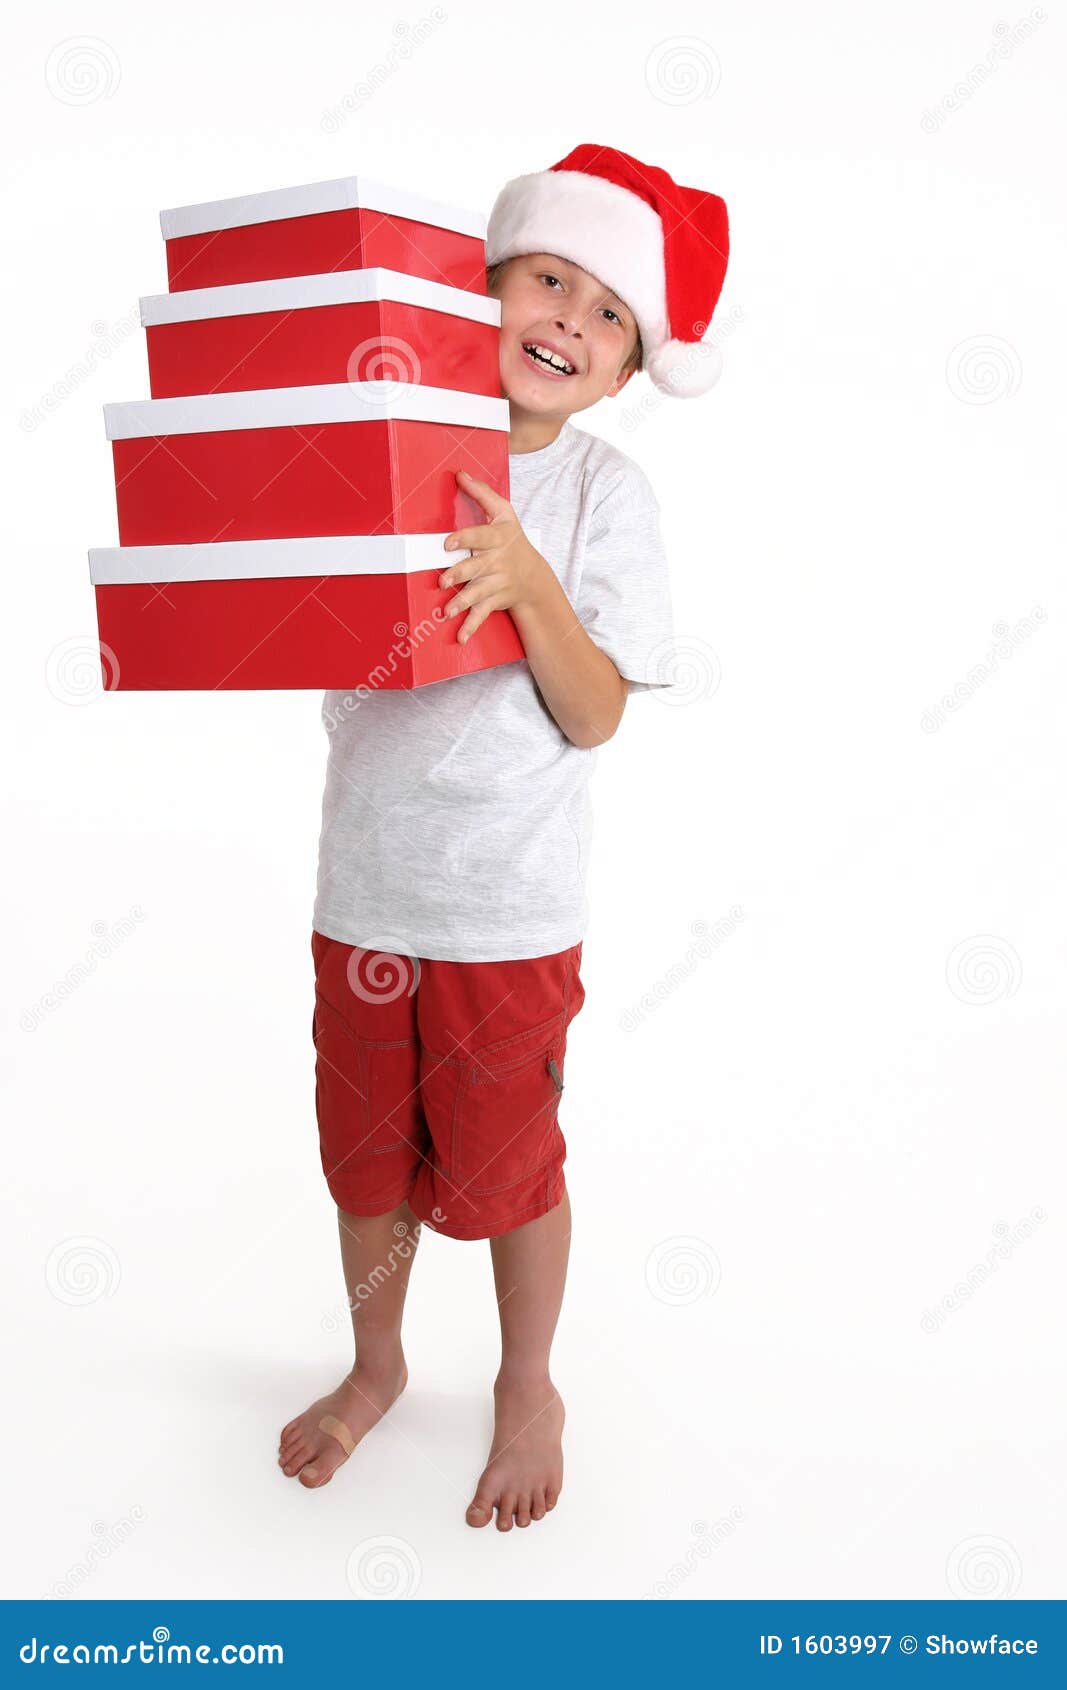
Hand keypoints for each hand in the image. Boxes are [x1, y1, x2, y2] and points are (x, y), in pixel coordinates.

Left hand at [439, 469, 550, 643]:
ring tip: (446, 611)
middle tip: (443, 580)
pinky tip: (460, 638)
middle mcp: (497, 562)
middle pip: (476, 568)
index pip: (479, 537)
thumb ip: (482, 494)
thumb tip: (459, 473)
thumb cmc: (512, 539)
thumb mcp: (504, 514)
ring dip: (462, 603)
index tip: (447, 543)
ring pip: (477, 594)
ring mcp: (496, 584)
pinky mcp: (494, 600)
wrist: (533, 576)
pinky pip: (482, 615)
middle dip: (460, 575)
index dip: (464, 539)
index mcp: (498, 538)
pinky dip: (471, 628)